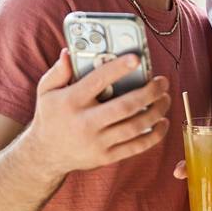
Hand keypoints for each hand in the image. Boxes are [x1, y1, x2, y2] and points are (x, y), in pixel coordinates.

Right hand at [24, 48, 170, 175]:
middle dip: (149, 93)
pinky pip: (136, 147)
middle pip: (124, 106)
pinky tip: (163, 122)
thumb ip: (59, 71)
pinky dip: (154, 135)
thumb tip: (69, 53)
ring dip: (156, 112)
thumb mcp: (46, 91)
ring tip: (166, 98)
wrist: (45, 155)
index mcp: (71, 102)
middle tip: (162, 82)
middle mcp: (85, 123)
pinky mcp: (106, 157)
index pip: (98, 81)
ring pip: (134, 127)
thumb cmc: (50, 116)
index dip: (118, 68)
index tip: (137, 58)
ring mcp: (97, 142)